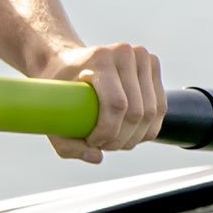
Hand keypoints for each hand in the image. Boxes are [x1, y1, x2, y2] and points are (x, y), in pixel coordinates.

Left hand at [39, 43, 164, 162]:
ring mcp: (141, 56)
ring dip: (135, 136)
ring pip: (152, 114)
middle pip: (136, 113)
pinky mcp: (152, 64)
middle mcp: (123, 53)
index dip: (108, 132)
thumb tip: (96, 158)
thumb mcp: (51, 112)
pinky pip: (160, 109)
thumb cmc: (56, 86)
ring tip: (113, 139)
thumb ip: (67, 144)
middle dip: (121, 139)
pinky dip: (147, 128)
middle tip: (102, 144)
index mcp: (99, 58)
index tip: (92, 141)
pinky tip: (128, 132)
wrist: (62, 58)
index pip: (117, 105)